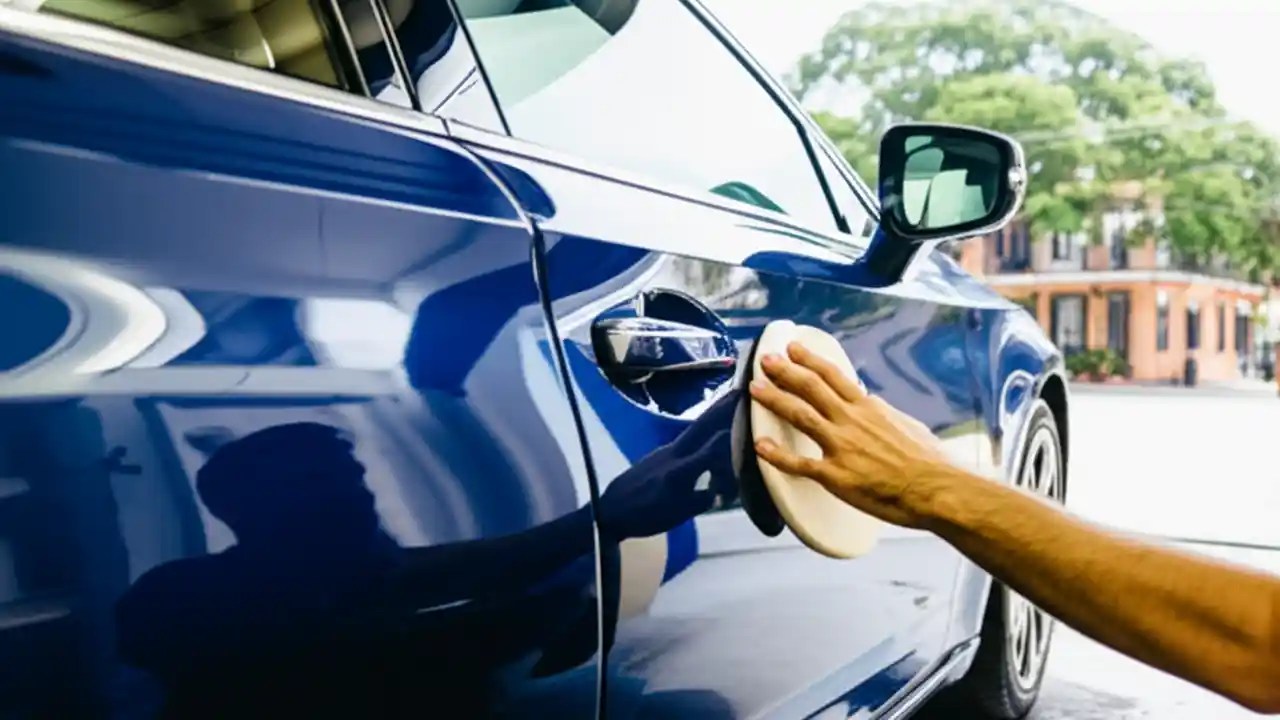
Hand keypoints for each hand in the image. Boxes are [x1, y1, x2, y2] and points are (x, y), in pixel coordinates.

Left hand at [597, 391, 738, 541]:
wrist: (610, 510)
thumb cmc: (644, 516)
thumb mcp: (678, 514)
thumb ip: (703, 498)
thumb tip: (727, 488)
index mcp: (680, 470)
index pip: (712, 445)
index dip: (733, 433)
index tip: (752, 419)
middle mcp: (674, 453)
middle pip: (702, 424)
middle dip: (723, 407)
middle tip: (742, 389)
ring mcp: (666, 450)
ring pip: (695, 427)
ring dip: (713, 412)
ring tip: (731, 399)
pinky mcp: (661, 453)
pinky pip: (687, 435)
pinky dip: (702, 426)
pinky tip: (711, 427)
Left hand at [748, 342, 954, 528]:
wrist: (937, 487)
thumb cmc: (929, 461)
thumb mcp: (906, 424)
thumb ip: (881, 414)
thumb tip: (870, 403)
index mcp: (869, 408)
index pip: (833, 376)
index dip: (810, 360)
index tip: (793, 349)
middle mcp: (851, 421)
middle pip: (811, 388)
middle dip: (785, 372)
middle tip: (765, 361)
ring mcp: (841, 446)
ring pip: (800, 415)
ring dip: (775, 400)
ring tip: (756, 389)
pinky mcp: (836, 475)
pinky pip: (799, 463)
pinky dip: (776, 454)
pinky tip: (760, 446)